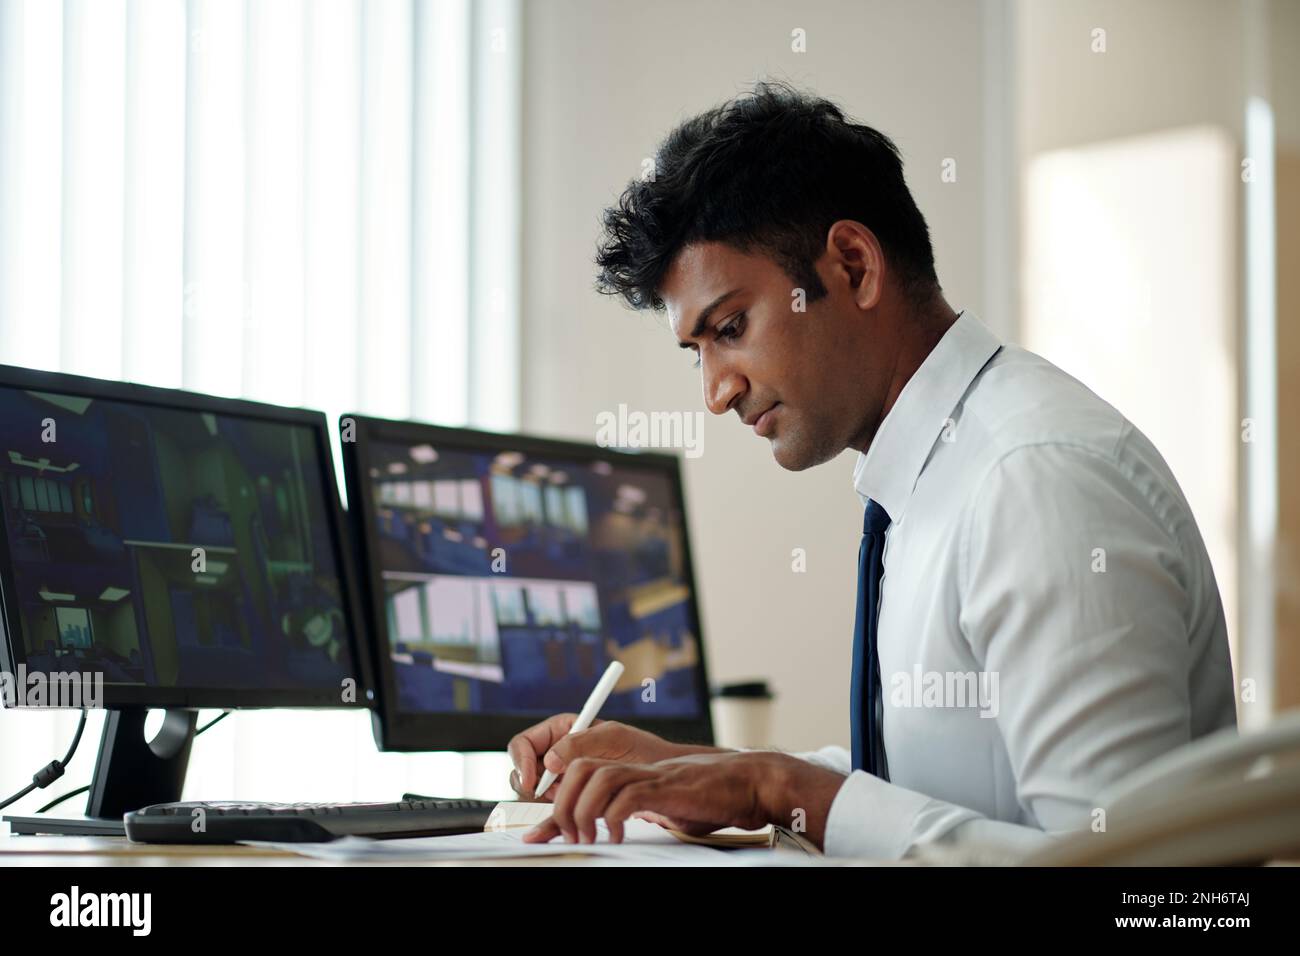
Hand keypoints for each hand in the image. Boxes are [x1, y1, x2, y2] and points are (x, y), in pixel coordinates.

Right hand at [507, 713, 715, 800]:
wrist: (660, 778)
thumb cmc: (641, 751)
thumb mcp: (613, 738)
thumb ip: (580, 743)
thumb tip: (550, 761)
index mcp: (562, 730)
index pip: (523, 743)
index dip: (521, 762)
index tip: (533, 781)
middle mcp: (558, 753)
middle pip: (522, 770)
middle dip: (531, 785)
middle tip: (551, 797)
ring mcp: (563, 777)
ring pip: (534, 793)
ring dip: (551, 800)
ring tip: (579, 801)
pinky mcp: (573, 798)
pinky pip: (553, 808)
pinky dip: (560, 816)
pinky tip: (576, 820)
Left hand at [521, 751, 806, 844]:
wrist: (749, 783)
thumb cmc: (711, 797)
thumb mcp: (665, 806)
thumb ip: (639, 810)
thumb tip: (610, 829)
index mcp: (632, 769)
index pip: (579, 771)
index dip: (557, 800)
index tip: (542, 833)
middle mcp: (637, 765)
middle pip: (579, 768)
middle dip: (562, 804)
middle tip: (569, 837)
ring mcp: (651, 772)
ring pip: (597, 777)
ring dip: (582, 810)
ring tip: (586, 838)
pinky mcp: (667, 786)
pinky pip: (627, 796)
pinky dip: (612, 817)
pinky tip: (615, 835)